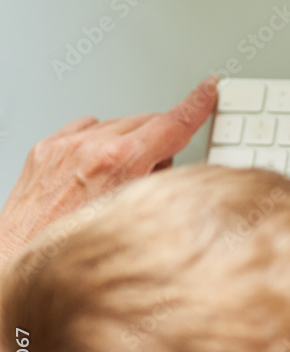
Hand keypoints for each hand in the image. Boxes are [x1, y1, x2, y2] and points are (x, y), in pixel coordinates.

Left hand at [0, 77, 217, 264]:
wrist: (22, 261)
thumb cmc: (78, 251)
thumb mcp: (141, 219)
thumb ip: (164, 184)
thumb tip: (178, 171)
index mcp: (119, 163)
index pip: (170, 125)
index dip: (195, 106)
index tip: (207, 90)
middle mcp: (90, 149)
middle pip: (145, 124)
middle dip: (158, 143)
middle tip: (156, 173)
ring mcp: (65, 147)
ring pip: (116, 126)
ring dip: (128, 145)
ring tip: (120, 182)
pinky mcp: (46, 151)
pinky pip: (84, 129)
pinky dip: (97, 143)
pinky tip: (98, 169)